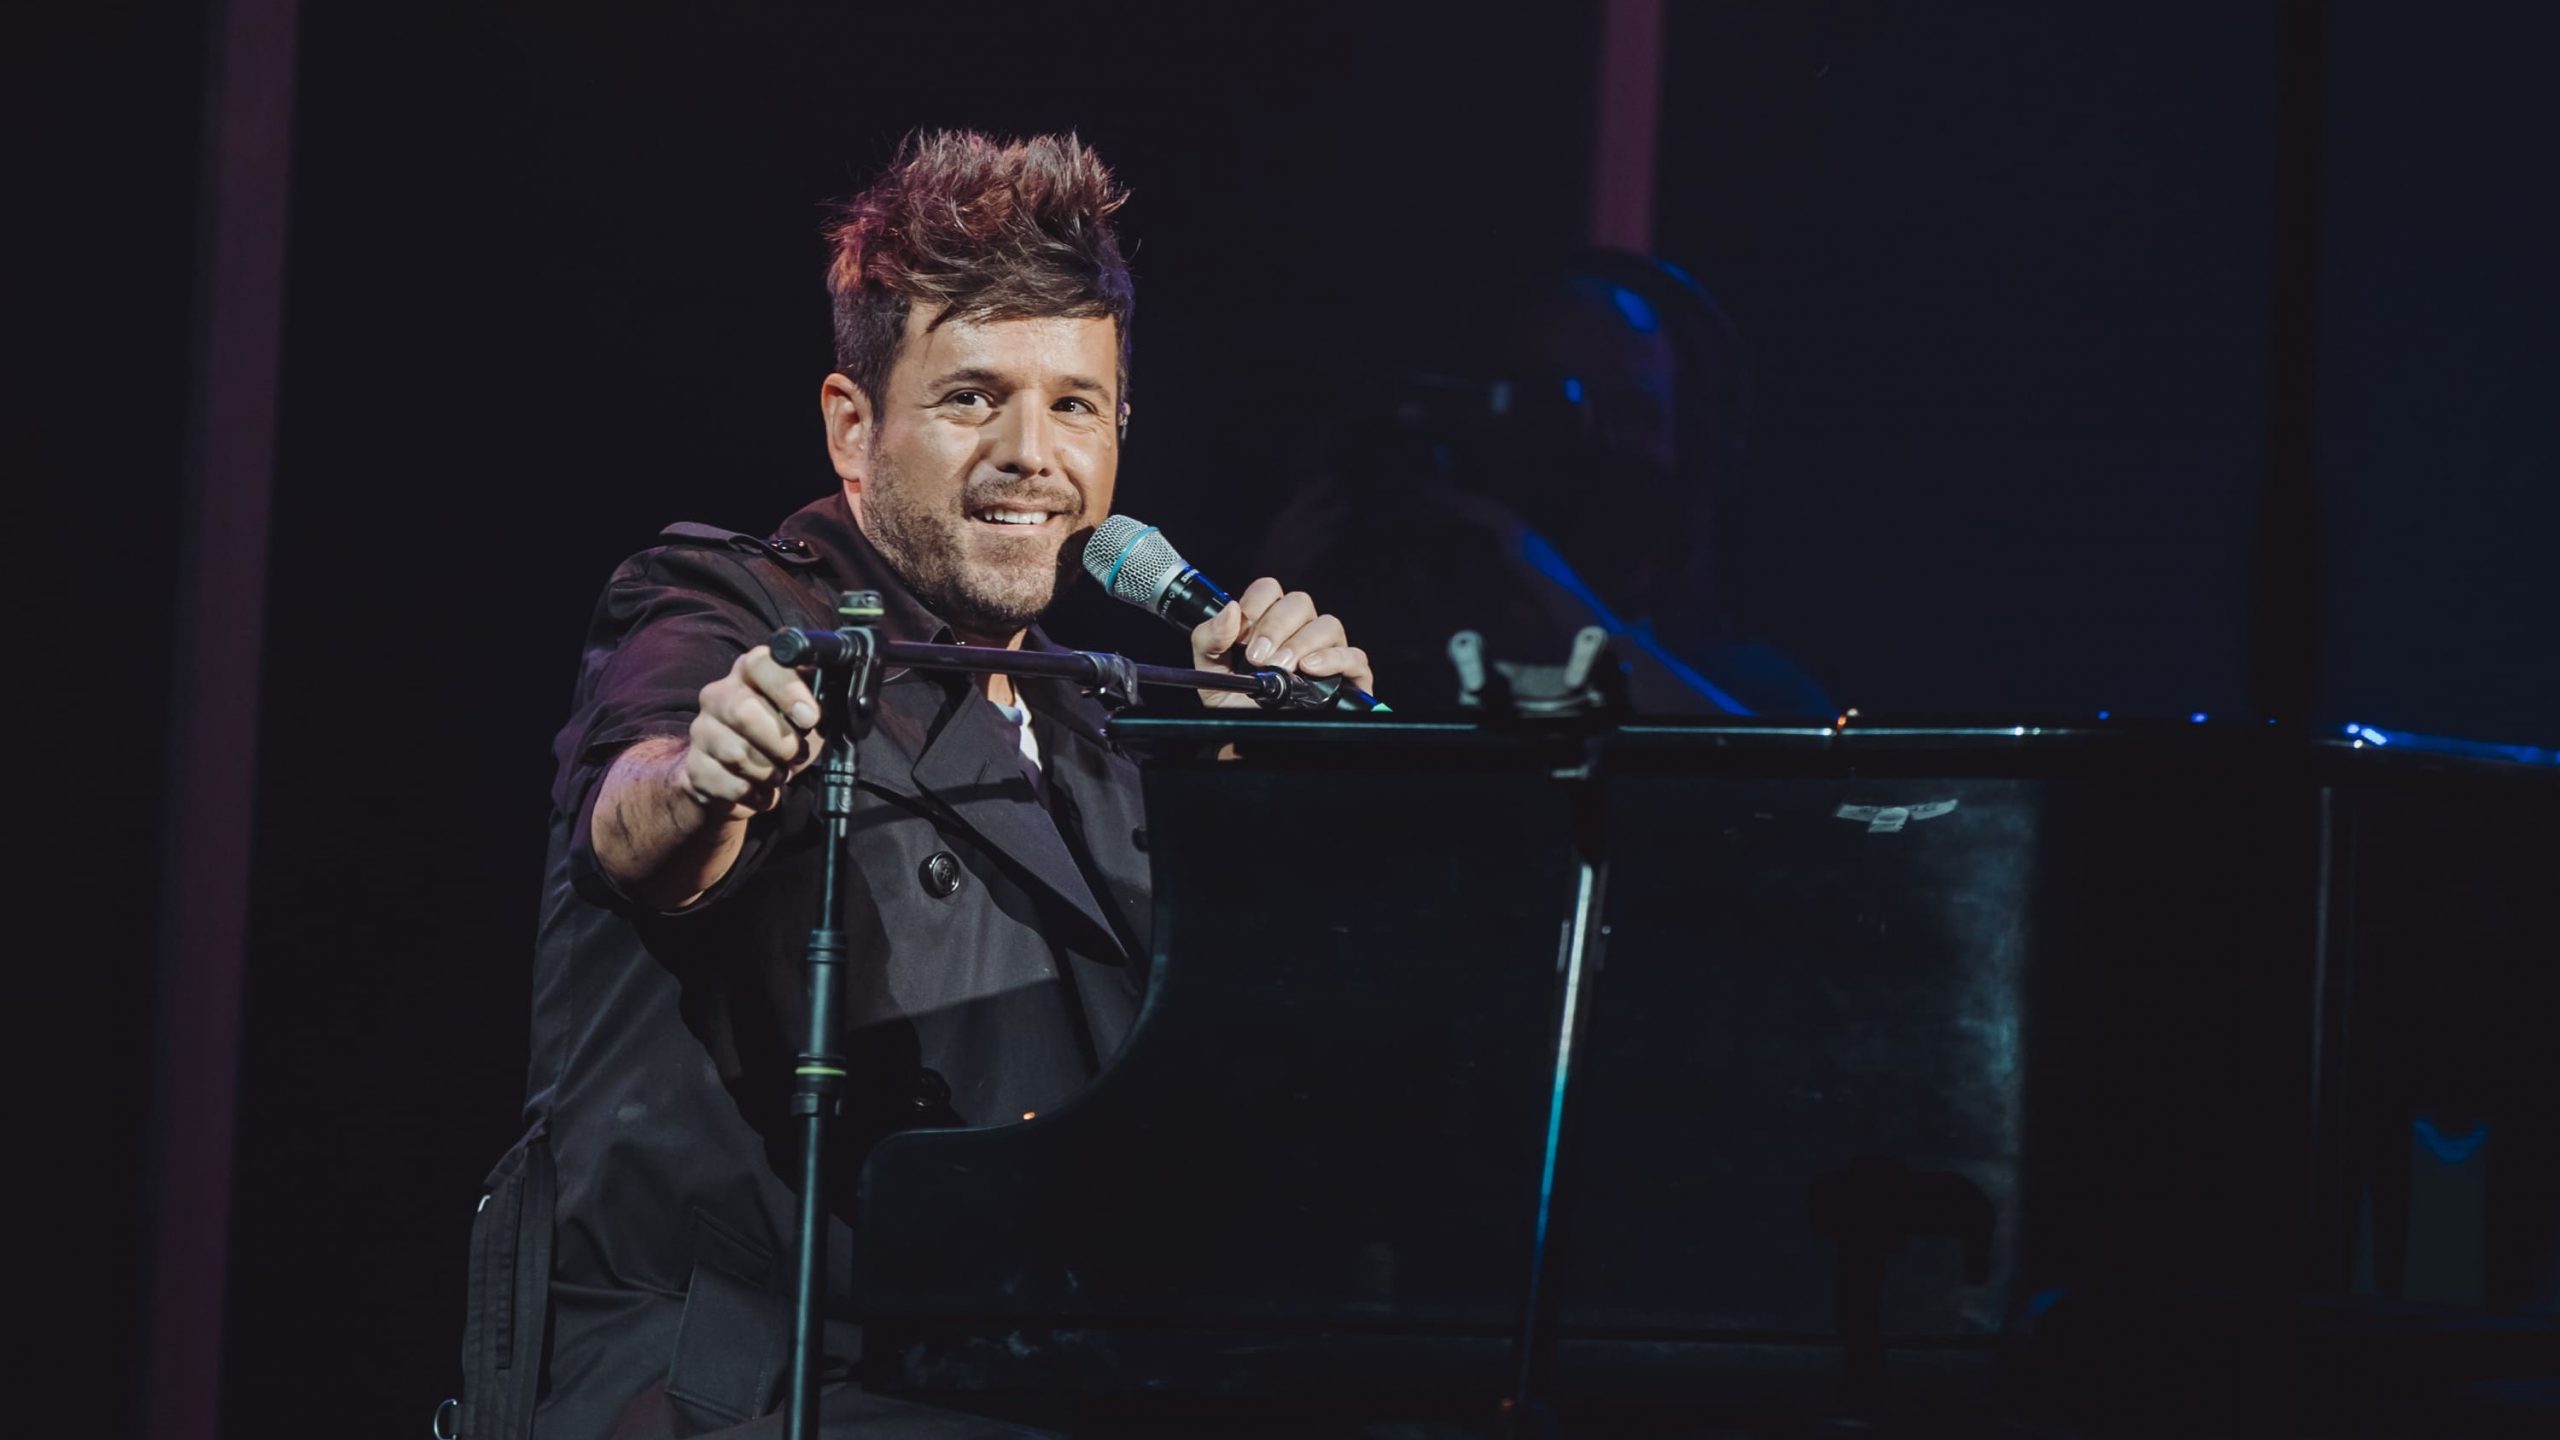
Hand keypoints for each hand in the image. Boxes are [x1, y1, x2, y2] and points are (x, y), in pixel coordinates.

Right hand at [683, 645, 825, 816]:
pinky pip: (729, 784)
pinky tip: (760, 790)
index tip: (810, 718)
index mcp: (749, 673)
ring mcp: (702, 731)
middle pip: (743, 712)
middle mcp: (718, 695)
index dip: (788, 690)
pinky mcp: (695, 766)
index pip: (761, 663)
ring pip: (736, 753)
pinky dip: (755, 794)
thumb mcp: (804, 717)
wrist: (736, 777)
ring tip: (778, 773)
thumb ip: (818, 703)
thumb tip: (837, 703)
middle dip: (780, 742)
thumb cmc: (779, 739)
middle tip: (795, 755)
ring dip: (769, 771)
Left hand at [1189, 577, 1373, 709]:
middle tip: (1258, 657)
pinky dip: (1333, 658)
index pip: (1269, 590)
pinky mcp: (1349, 675)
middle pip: (1299, 602)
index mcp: (1267, 622)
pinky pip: (1353, 655)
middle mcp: (1300, 630)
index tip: (1242, 631)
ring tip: (1281, 668)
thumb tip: (1230, 610)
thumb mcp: (1211, 673)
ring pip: (1328, 624)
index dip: (1256, 604)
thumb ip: (1209, 639)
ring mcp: (1327, 650)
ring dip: (1301, 643)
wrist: (1250, 740)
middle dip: (1275, 626)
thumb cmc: (1237, 703)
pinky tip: (1311, 669)